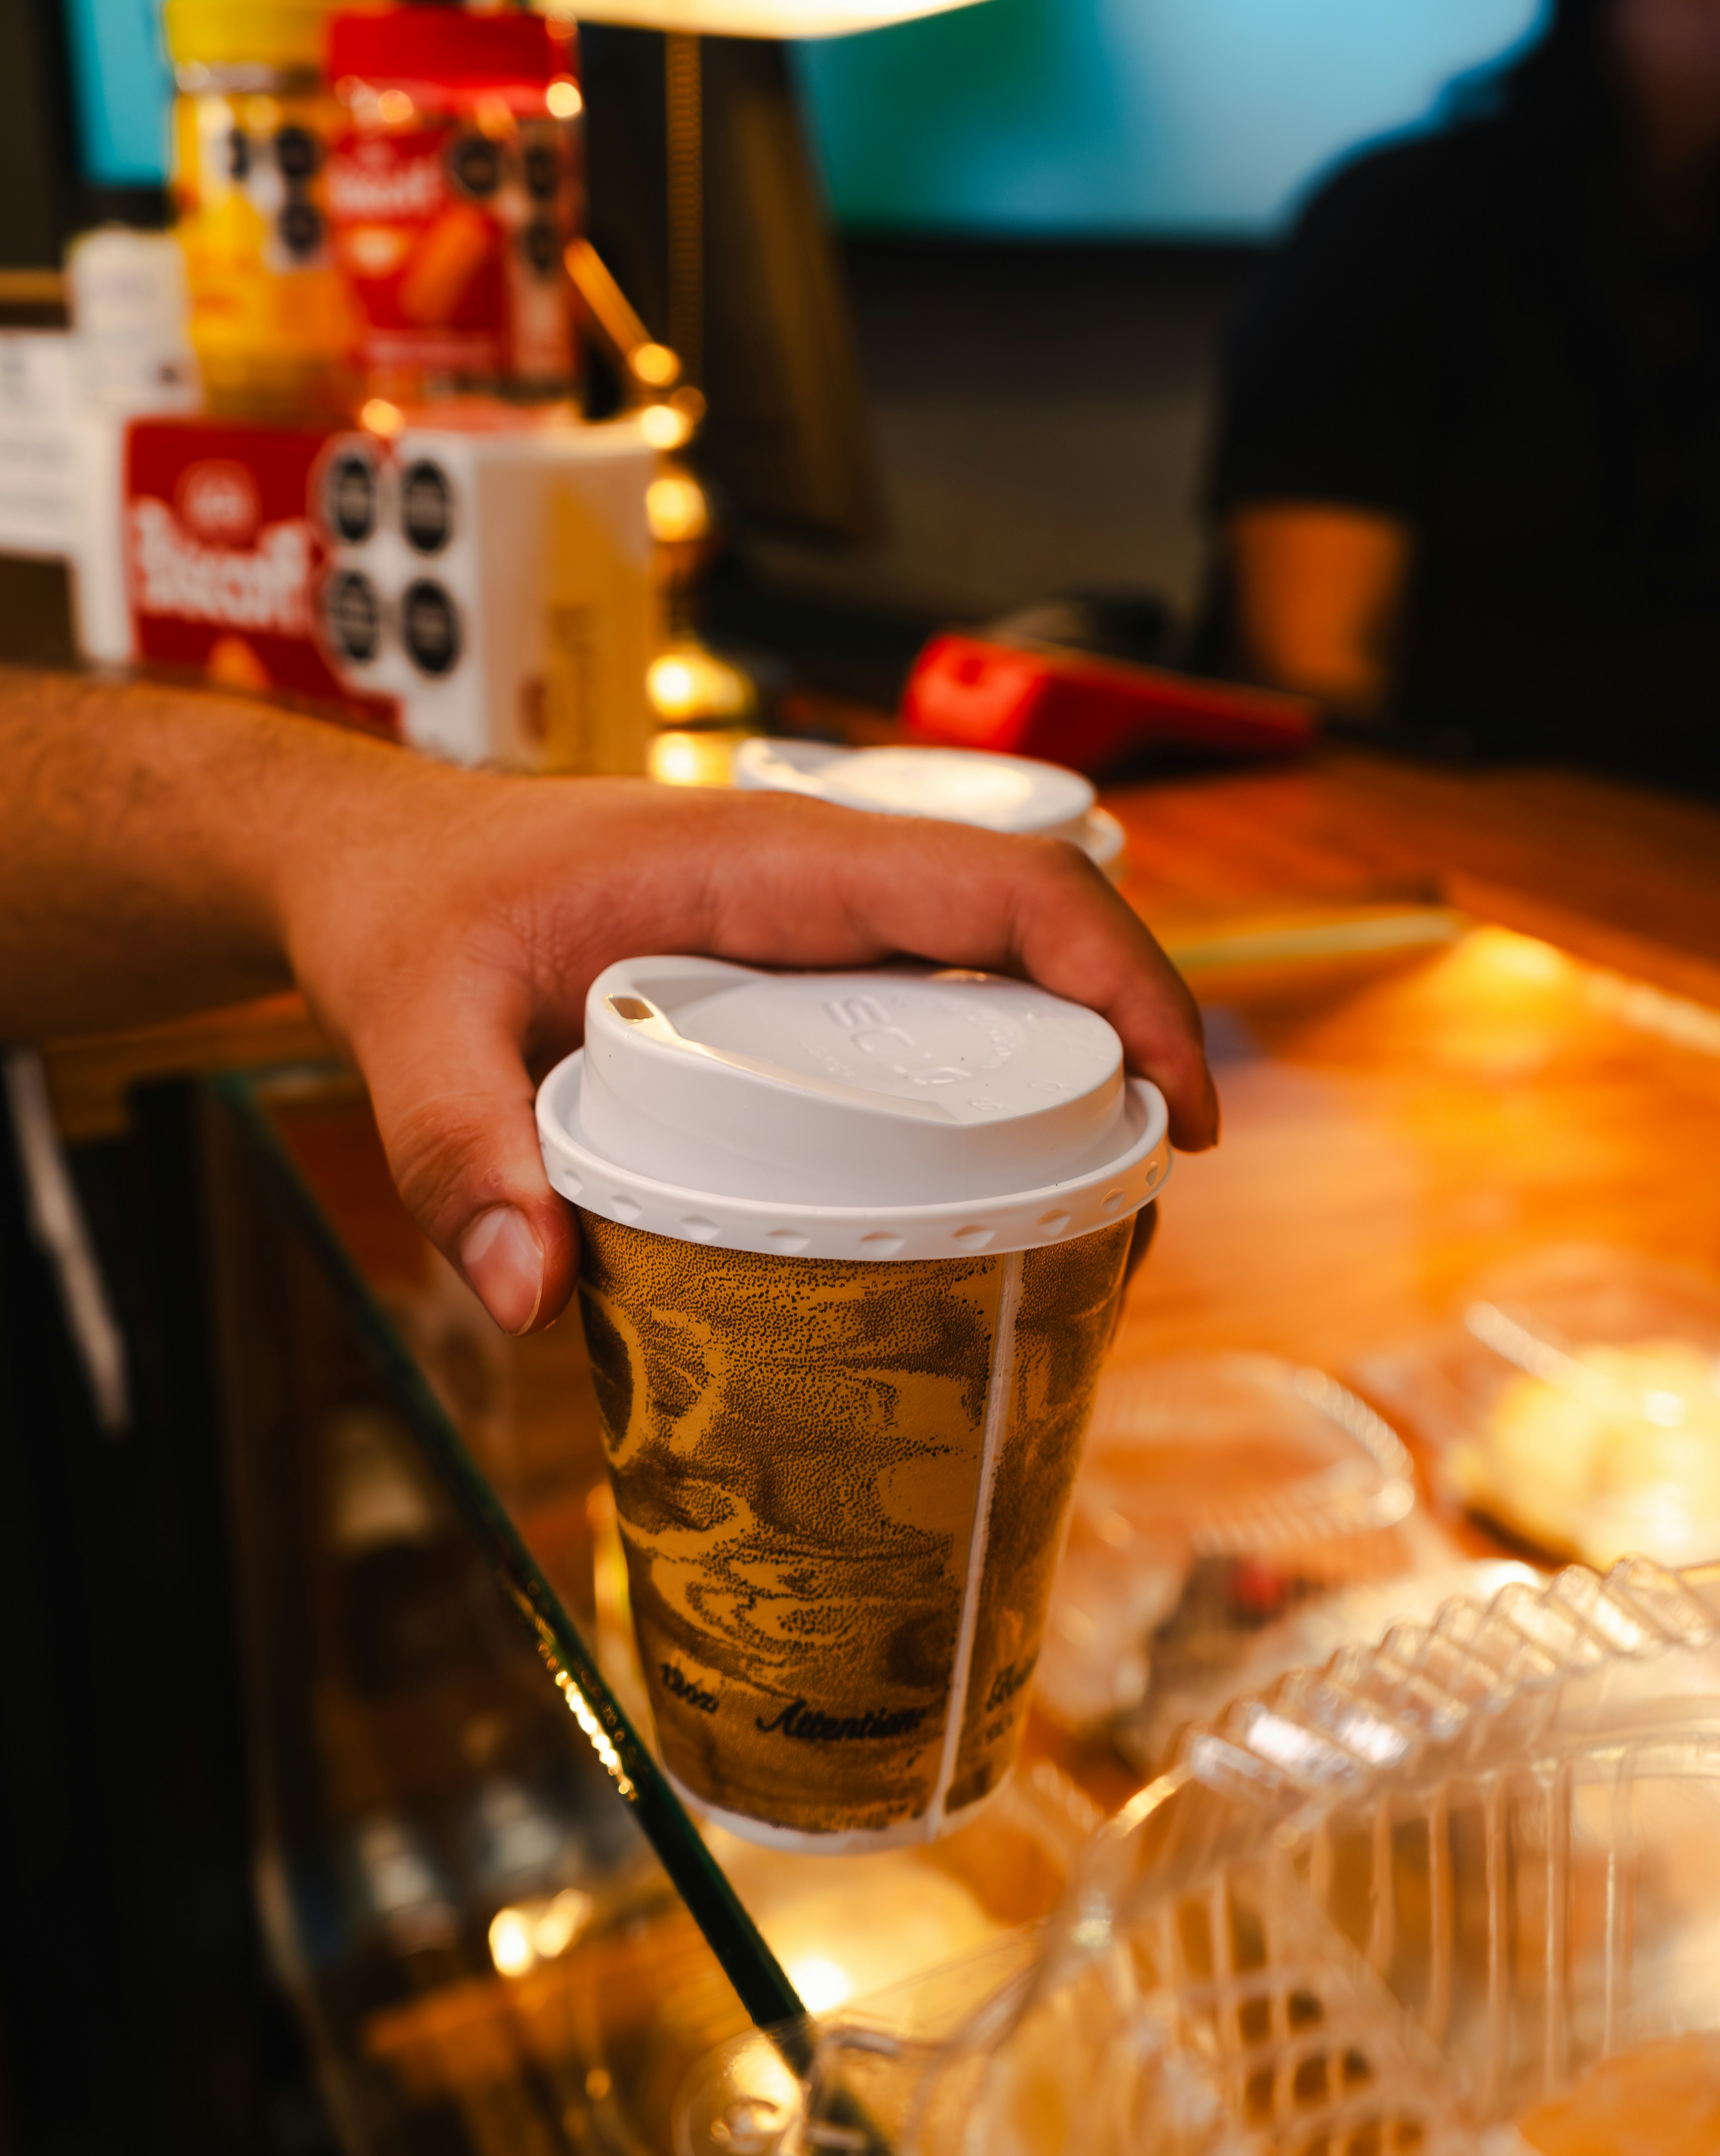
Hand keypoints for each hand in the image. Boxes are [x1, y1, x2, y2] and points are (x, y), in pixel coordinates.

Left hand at [279, 764, 1216, 1333]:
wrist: (384, 863)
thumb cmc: (413, 912)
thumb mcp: (413, 1024)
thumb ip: (455, 1151)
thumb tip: (532, 1292)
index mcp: (766, 863)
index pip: (1001, 890)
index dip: (1124, 980)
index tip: (1177, 1102)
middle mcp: (812, 878)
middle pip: (1036, 925)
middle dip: (1131, 1033)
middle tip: (1154, 1187)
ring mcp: (808, 918)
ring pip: (996, 960)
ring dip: (1071, 1052)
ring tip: (1097, 1197)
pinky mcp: (789, 962)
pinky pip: (929, 995)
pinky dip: (989, 1067)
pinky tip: (985, 1173)